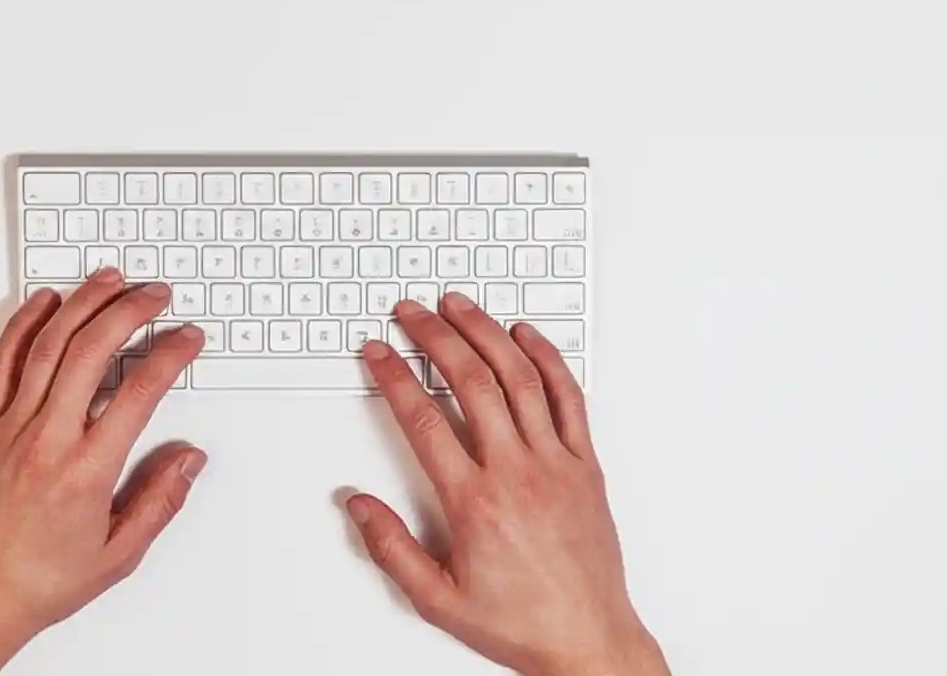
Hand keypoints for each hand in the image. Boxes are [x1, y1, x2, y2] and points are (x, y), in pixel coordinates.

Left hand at [0, 269, 205, 675]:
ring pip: (48, 347)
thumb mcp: (120, 553)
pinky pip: (3, 364)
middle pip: (90, 352)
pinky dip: (22, 326)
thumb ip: (160, 500)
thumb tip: (189, 459)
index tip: (187, 339)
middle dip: (129, 312)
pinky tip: (43, 304)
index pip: (137, 394)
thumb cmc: (42, 580)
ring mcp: (11, 429)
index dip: (168, 357)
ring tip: (109, 280)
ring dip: (82, 305)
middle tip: (155, 295)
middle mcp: (46, 441)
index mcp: (85, 472)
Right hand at [348, 293, 668, 675]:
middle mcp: (516, 472)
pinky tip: (526, 336)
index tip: (377, 352)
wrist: (588, 639)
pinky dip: (546, 359)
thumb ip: (391, 548)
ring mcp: (556, 463)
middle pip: (470, 382)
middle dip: (434, 337)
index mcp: (474, 502)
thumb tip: (357, 505)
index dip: (394, 377)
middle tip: (411, 313)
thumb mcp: (437, 598)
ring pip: (519, 378)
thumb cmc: (519, 621)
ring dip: (485, 333)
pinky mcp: (587, 465)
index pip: (423, 420)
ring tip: (459, 306)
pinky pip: (569, 398)